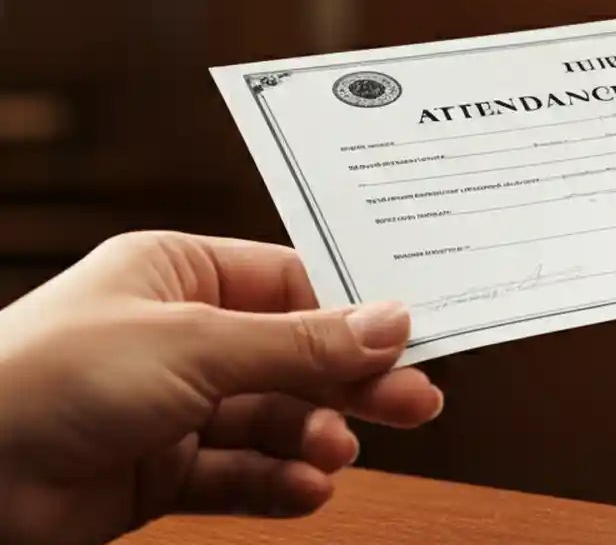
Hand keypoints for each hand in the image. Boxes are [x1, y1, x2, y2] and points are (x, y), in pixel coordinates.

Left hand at [0, 231, 443, 544]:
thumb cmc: (49, 377)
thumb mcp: (194, 346)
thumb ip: (300, 343)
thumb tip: (392, 321)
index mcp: (178, 274)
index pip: (292, 284)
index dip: (352, 313)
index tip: (410, 339)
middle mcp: (178, 335)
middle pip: (291, 355)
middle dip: (350, 382)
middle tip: (415, 404)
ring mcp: (168, 404)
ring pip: (270, 418)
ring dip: (310, 437)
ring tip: (336, 454)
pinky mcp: (156, 470)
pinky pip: (235, 472)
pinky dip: (273, 483)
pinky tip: (306, 490)